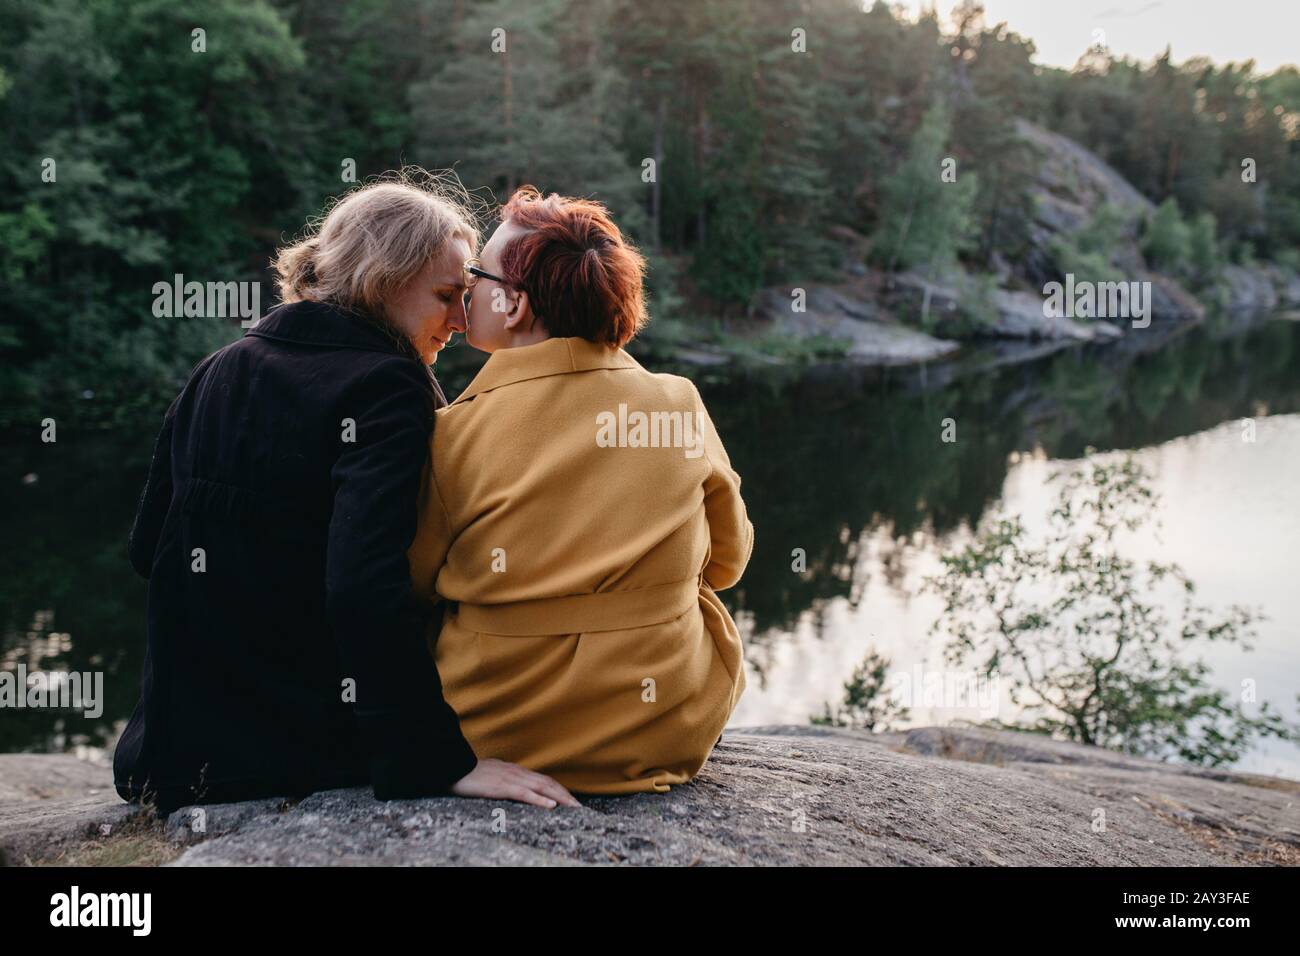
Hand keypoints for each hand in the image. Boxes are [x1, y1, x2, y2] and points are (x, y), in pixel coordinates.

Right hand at [450, 757, 581, 807]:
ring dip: (559, 797)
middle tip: (578, 806)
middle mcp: (517, 772)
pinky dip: (540, 799)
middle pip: (546, 783)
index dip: (557, 788)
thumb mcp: (491, 776)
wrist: (453, 766)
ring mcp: (510, 778)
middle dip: (564, 794)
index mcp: (514, 770)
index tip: (569, 798)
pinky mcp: (502, 786)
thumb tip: (514, 787)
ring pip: (541, 787)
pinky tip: (551, 806)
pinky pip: (525, 793)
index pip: (542, 779)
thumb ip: (504, 780)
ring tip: (572, 806)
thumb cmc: (469, 773)